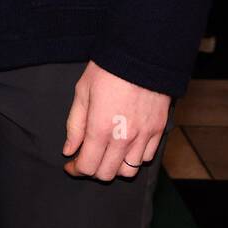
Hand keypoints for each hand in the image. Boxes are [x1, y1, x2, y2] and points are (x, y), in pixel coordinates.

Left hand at [63, 61, 170, 180]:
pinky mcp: (159, 130)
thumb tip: (69, 150)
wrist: (140, 54)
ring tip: (106, 154)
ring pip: (129, 171)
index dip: (76, 169)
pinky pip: (146, 158)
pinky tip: (125, 147)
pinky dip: (134, 158)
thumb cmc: (107, 70)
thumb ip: (75, 125)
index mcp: (100, 128)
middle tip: (86, 158)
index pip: (88, 166)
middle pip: (107, 174)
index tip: (71, 164)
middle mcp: (123, 138)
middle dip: (92, 170)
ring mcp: (143, 136)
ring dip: (114, 168)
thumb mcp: (82, 92)